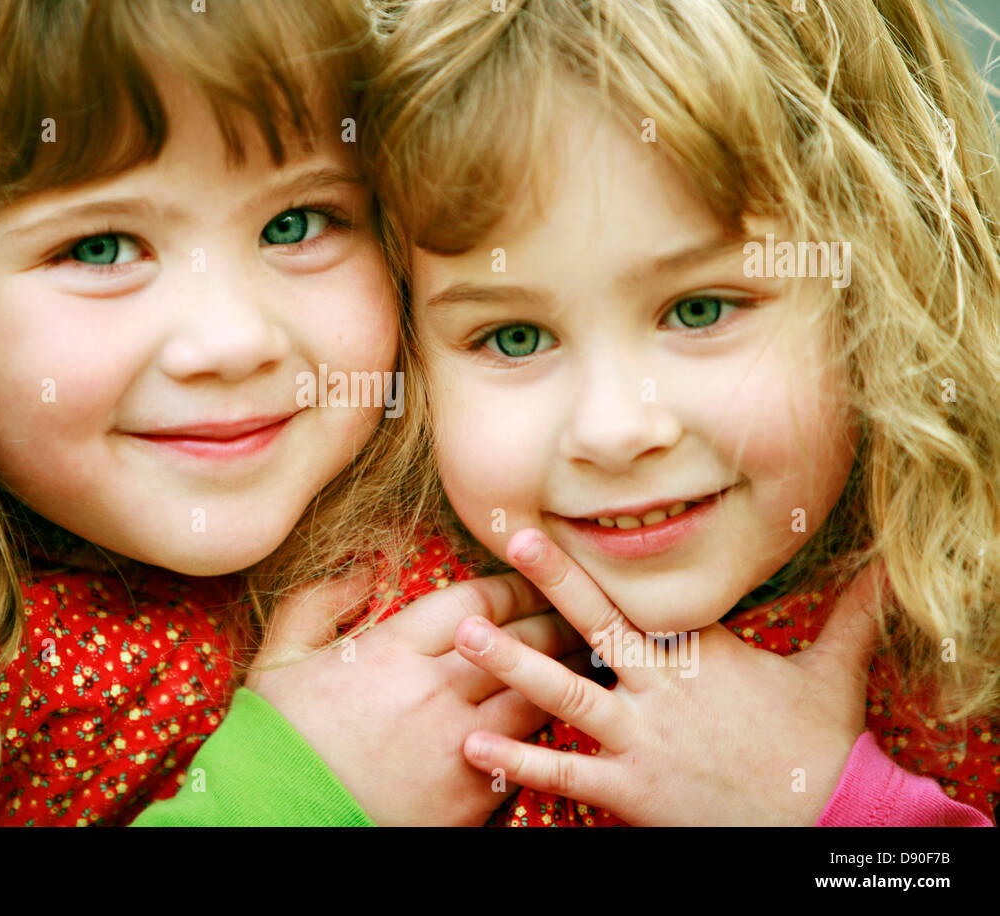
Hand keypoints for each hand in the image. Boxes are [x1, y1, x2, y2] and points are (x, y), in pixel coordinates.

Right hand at [244, 569, 582, 825]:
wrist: (278, 818)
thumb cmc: (277, 741)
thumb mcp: (281, 658)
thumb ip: (320, 601)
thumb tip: (362, 567)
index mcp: (392, 651)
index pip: (477, 603)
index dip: (515, 586)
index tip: (532, 579)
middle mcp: (433, 693)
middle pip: (519, 643)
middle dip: (554, 620)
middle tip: (577, 609)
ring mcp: (456, 746)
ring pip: (533, 697)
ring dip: (562, 673)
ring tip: (585, 657)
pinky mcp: (469, 797)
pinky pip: (524, 753)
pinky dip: (544, 731)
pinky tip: (558, 719)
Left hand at [454, 529, 883, 825]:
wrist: (827, 824)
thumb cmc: (822, 746)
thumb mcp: (834, 673)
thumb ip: (850, 616)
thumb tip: (886, 569)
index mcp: (704, 653)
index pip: (643, 599)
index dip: (603, 563)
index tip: (568, 525)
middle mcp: (665, 689)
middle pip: (600, 625)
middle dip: (556, 580)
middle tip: (514, 539)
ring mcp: (643, 738)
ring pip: (566, 692)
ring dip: (512, 663)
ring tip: (463, 635)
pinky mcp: (631, 790)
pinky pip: (565, 772)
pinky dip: (518, 761)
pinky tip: (472, 746)